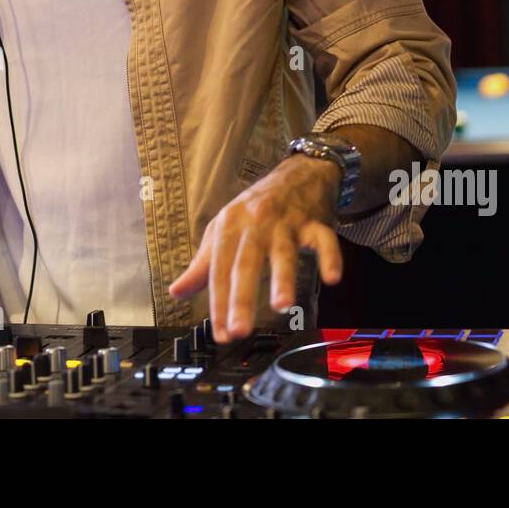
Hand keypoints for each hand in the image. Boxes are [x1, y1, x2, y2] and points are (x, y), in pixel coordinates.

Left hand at [167, 156, 342, 341]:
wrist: (298, 173)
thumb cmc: (255, 209)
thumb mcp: (224, 230)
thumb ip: (203, 265)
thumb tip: (176, 292)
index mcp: (229, 227)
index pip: (219, 270)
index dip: (218, 304)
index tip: (220, 335)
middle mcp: (255, 223)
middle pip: (246, 263)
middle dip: (241, 298)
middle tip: (238, 330)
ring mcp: (286, 222)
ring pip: (283, 252)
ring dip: (282, 278)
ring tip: (281, 305)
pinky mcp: (314, 221)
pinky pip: (323, 240)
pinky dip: (330, 257)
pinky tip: (332, 278)